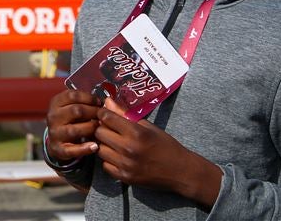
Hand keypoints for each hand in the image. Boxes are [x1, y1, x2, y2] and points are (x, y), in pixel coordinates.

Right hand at [45, 89, 100, 162]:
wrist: (57, 140)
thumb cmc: (70, 120)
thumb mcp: (71, 107)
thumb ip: (84, 102)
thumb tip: (106, 102)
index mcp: (56, 103)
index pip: (72, 96)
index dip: (89, 98)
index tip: (99, 102)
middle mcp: (53, 117)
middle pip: (75, 111)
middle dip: (93, 112)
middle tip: (103, 116)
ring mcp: (55, 133)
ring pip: (74, 130)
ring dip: (90, 129)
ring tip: (100, 129)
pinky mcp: (58, 148)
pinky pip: (72, 149)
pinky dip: (85, 148)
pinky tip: (95, 146)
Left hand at [94, 99, 221, 207]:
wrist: (181, 171)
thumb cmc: (166, 145)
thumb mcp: (148, 126)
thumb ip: (125, 114)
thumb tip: (107, 102)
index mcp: (136, 132)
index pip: (106, 117)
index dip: (103, 113)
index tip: (105, 114)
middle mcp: (129, 148)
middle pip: (99, 132)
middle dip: (102, 128)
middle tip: (109, 129)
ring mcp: (126, 164)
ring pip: (99, 149)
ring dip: (104, 145)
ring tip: (114, 143)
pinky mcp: (125, 177)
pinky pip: (105, 165)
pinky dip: (109, 160)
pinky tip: (118, 157)